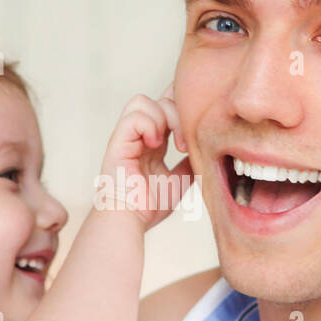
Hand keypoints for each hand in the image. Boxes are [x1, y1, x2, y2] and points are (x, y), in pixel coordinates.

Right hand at [97, 93, 193, 228]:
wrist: (129, 221)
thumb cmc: (148, 207)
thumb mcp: (179, 182)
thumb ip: (188, 165)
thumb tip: (202, 155)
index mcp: (152, 143)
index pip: (166, 108)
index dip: (180, 104)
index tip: (199, 116)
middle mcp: (138, 136)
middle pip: (159, 99)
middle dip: (178, 112)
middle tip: (186, 144)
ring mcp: (126, 137)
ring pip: (143, 101)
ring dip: (164, 117)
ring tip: (173, 144)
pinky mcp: (117, 142)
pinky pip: (134, 116)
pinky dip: (149, 125)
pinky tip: (155, 145)